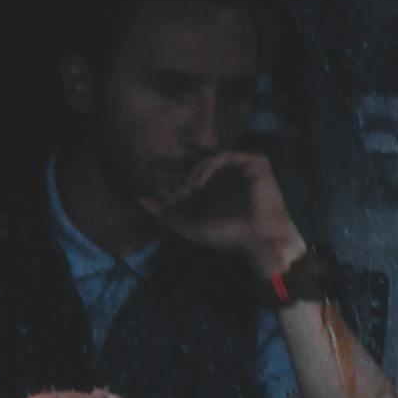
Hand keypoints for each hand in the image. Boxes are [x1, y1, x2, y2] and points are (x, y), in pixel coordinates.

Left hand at [144, 148, 304, 288]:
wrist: (258, 240)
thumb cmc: (228, 237)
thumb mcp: (189, 227)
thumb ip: (165, 214)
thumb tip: (139, 199)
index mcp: (213, 189)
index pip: (188, 173)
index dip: (170, 173)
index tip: (152, 177)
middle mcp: (226, 176)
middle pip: (196, 159)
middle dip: (177, 163)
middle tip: (161, 166)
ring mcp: (241, 168)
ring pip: (209, 157)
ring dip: (193, 171)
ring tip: (187, 188)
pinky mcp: (254, 163)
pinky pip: (225, 156)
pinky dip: (208, 167)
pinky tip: (198, 182)